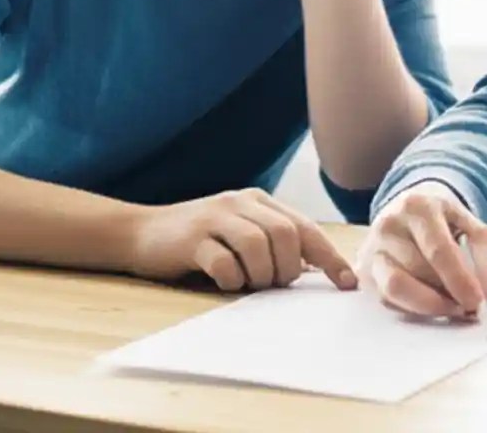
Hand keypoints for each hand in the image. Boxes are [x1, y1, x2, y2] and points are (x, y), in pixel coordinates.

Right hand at [126, 188, 356, 291]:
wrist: (139, 232)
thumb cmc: (200, 241)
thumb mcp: (240, 233)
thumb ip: (274, 244)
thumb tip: (316, 270)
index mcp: (259, 202)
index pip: (306, 228)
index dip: (329, 257)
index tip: (347, 283)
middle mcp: (240, 203)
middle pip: (286, 235)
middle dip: (288, 268)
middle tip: (274, 284)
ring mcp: (215, 218)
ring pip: (259, 245)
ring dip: (260, 275)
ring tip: (248, 284)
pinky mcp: (191, 239)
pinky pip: (223, 262)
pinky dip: (230, 279)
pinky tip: (224, 281)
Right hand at [358, 181, 486, 317]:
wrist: (406, 208)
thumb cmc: (440, 219)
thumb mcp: (469, 222)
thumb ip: (481, 254)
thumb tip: (481, 291)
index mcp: (418, 207)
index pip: (439, 250)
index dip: (459, 280)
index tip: (476, 301)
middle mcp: (388, 224)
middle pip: (419, 271)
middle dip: (446, 295)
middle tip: (466, 307)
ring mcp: (371, 247)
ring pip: (397, 288)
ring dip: (429, 305)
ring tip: (449, 305)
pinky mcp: (363, 270)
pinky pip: (386, 299)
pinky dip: (412, 307)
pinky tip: (428, 301)